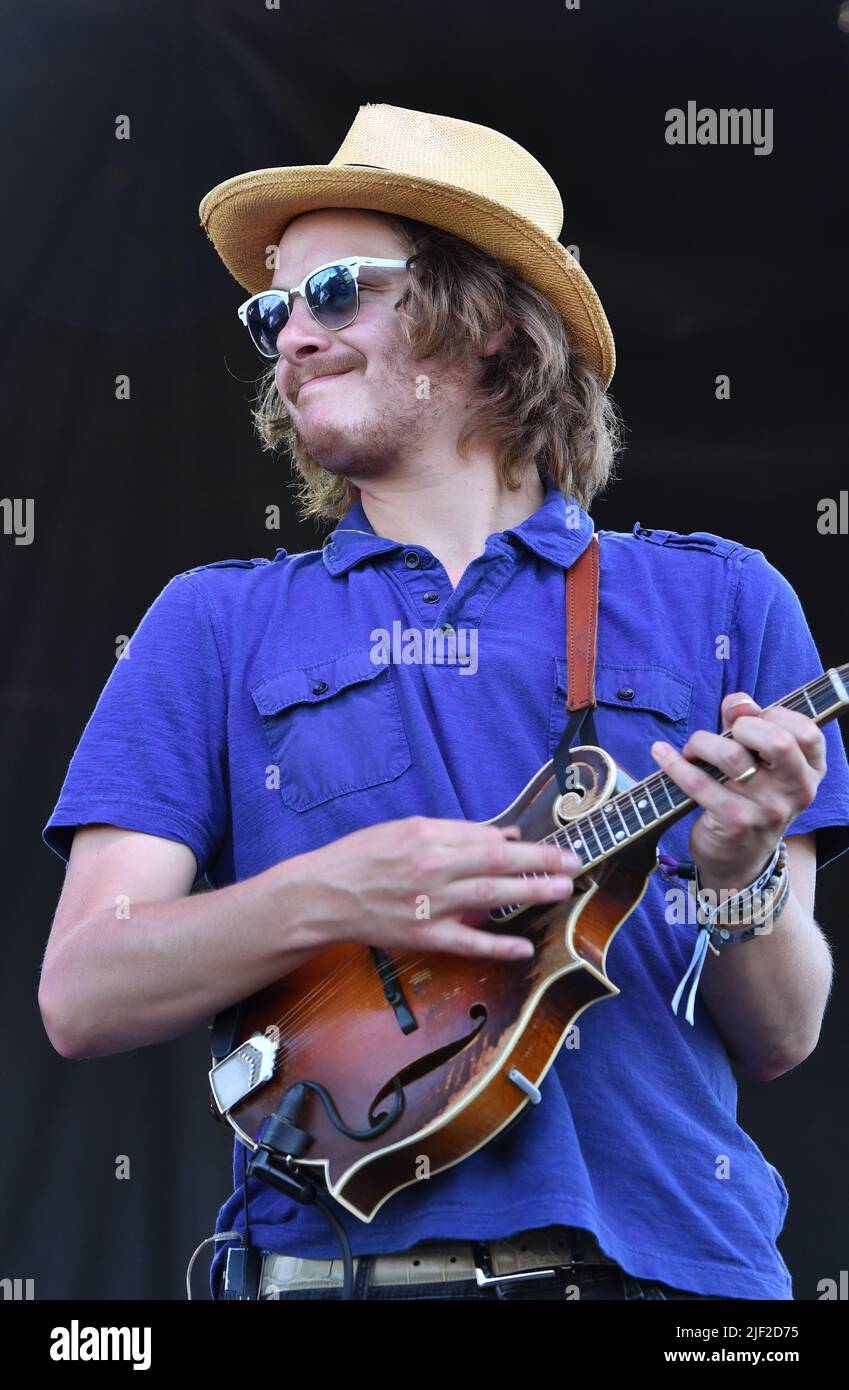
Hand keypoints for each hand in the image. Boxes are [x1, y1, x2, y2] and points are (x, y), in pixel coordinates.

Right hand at [292, 815, 581, 959]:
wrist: (324, 895)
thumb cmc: (362, 857)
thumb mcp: (404, 829)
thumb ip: (454, 832)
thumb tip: (502, 835)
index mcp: (428, 837)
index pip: (487, 837)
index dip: (523, 842)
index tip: (550, 844)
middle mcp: (433, 868)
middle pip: (498, 862)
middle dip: (541, 861)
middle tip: (574, 861)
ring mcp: (430, 904)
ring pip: (491, 896)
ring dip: (531, 892)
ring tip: (563, 889)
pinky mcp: (424, 935)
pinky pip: (468, 942)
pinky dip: (498, 945)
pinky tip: (524, 945)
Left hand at [650, 691, 825, 889]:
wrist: (739, 859)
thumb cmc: (750, 797)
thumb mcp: (761, 763)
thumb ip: (752, 724)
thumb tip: (737, 702)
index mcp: (810, 771)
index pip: (806, 730)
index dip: (774, 715)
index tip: (748, 720)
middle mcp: (796, 790)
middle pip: (777, 740)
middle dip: (741, 726)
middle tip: (723, 736)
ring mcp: (767, 810)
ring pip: (732, 756)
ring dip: (702, 742)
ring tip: (692, 750)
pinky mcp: (735, 823)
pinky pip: (699, 783)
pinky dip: (675, 763)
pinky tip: (662, 753)